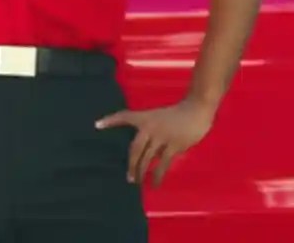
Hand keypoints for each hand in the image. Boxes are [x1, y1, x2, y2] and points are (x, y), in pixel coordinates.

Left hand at [95, 98, 215, 186]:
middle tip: (128, 177)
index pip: (124, 117)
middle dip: (131, 163)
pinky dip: (158, 175)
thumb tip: (148, 155)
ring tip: (137, 182)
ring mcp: (161, 137)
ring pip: (146, 158)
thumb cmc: (179, 114)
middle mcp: (150, 127)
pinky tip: (155, 183)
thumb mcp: (160, 119)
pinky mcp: (173, 146)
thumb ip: (152, 134)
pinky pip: (163, 164)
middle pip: (135, 148)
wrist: (196, 110)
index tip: (97, 125)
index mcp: (146, 118)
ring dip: (141, 171)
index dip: (111, 120)